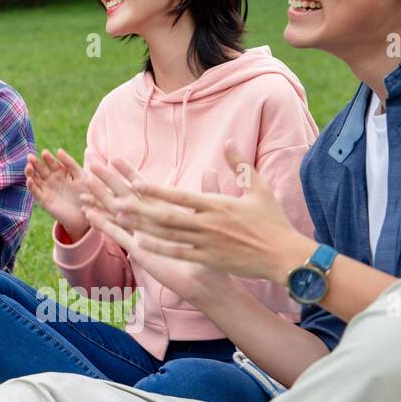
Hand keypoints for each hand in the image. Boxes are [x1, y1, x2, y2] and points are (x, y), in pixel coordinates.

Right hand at [25, 148, 87, 240]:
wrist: (86, 215)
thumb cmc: (86, 194)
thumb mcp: (80, 176)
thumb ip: (70, 163)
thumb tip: (58, 150)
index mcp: (61, 172)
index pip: (52, 162)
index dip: (47, 158)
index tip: (44, 153)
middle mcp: (52, 179)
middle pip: (40, 169)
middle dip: (35, 162)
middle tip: (30, 157)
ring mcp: (46, 189)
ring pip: (35, 179)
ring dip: (30, 172)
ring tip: (28, 166)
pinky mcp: (43, 200)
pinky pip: (35, 192)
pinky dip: (31, 186)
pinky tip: (29, 180)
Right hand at [80, 158, 233, 304]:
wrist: (209, 280)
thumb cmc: (212, 251)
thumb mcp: (211, 216)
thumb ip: (208, 192)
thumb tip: (211, 169)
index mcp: (163, 212)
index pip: (143, 188)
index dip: (129, 172)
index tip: (115, 157)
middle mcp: (149, 222)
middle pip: (124, 196)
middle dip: (108, 181)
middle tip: (91, 165)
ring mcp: (141, 236)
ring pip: (116, 212)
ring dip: (99, 199)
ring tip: (83, 185)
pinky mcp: (139, 250)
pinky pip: (118, 234)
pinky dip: (103, 223)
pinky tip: (89, 213)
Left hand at [110, 140, 313, 284]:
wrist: (285, 257)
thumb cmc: (272, 221)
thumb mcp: (258, 189)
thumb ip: (240, 165)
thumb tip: (229, 141)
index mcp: (218, 205)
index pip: (181, 196)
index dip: (157, 191)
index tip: (135, 183)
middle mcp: (208, 224)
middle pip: (167, 216)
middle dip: (140, 209)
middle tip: (115, 202)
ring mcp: (207, 244)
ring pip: (168, 235)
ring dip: (143, 226)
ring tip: (120, 219)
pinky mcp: (209, 260)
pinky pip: (178, 254)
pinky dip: (158, 248)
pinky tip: (139, 242)